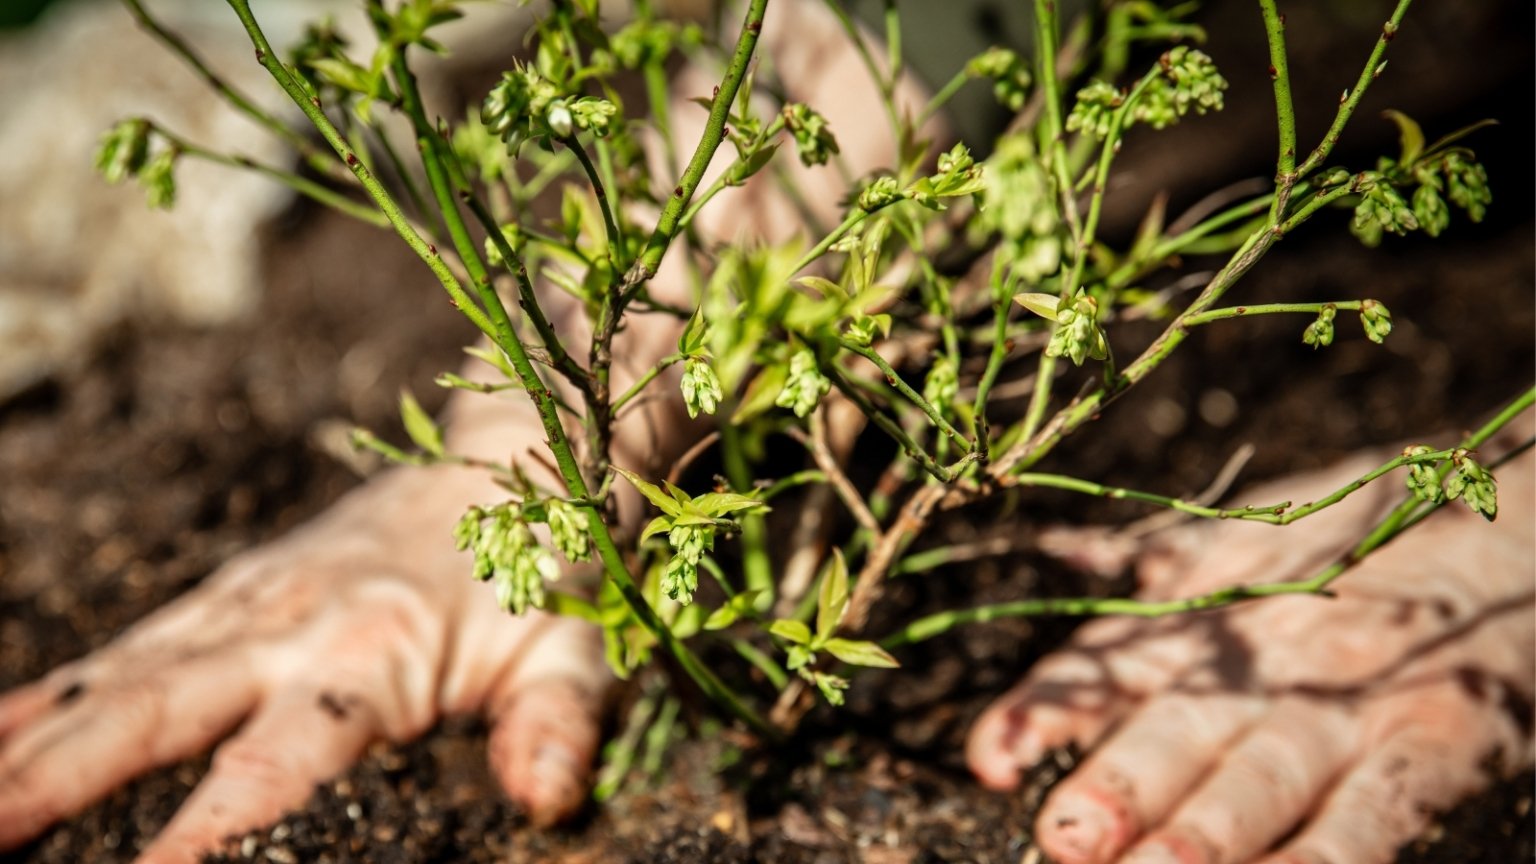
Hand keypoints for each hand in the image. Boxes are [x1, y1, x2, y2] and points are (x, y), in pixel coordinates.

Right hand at [0, 459, 608, 862]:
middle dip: (58, 780)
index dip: (203, 834)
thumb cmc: (542, 565)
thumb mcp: (571, 651)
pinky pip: (134, 644)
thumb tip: (546, 800)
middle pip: (154, 714)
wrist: (513, 457)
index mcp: (373, 654)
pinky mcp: (239, 587)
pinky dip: (58, 687)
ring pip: (122, 678)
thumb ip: (556, 728)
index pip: (273, 767)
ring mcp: (253, 602)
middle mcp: (290, 625)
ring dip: (34, 738)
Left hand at [968, 429, 1533, 863]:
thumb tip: (1055, 551)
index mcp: (1201, 621)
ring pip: (1264, 778)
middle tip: (1064, 840)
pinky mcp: (1433, 745)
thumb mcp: (1235, 546)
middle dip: (1117, 787)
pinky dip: (1326, 857)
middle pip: (1176, 732)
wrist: (1502, 534)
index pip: (1102, 669)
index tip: (990, 761)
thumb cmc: (1352, 548)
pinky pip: (1376, 813)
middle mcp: (1263, 665)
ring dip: (1203, 832)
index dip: (1041, 714)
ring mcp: (1348, 708)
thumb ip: (1145, 563)